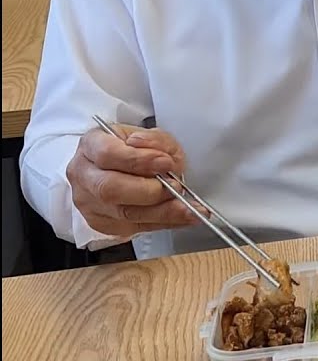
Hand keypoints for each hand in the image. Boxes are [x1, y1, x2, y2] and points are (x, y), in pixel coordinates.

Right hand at [66, 124, 200, 236]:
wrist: (116, 166)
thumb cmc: (132, 149)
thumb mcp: (148, 135)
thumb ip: (156, 141)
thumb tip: (159, 156)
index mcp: (91, 145)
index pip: (108, 154)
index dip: (138, 160)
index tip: (165, 162)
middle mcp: (84, 175)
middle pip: (111, 189)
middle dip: (150, 190)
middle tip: (176, 187)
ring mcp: (89, 202)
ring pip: (124, 213)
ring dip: (162, 212)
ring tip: (188, 207)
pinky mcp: (101, 223)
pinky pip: (134, 227)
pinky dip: (164, 222)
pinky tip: (183, 217)